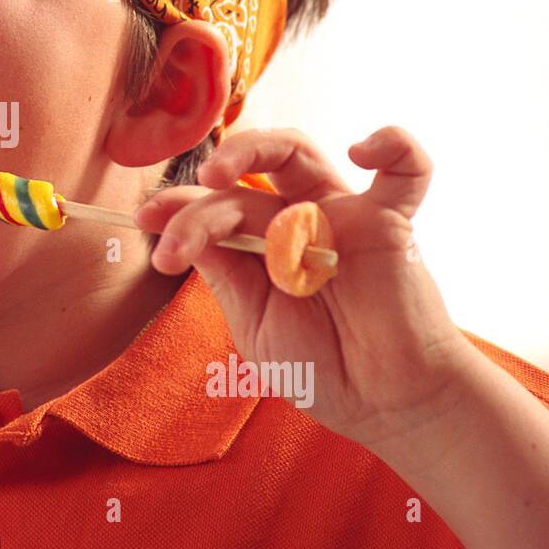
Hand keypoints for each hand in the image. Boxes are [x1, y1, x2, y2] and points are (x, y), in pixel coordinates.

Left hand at [133, 126, 474, 449]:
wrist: (384, 403)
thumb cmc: (321, 366)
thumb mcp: (254, 323)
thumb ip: (227, 274)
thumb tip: (183, 232)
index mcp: (258, 243)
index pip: (215, 207)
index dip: (178, 209)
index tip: (144, 219)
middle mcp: (296, 219)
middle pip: (251, 170)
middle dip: (213, 171)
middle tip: (186, 192)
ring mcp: (342, 214)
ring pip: (298, 153)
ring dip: (254, 149)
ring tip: (216, 172)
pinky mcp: (390, 222)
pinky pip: (404, 171)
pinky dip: (393, 145)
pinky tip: (363, 150)